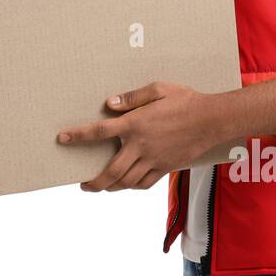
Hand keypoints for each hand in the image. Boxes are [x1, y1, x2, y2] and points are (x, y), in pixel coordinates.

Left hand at [56, 81, 229, 191]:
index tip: (62, 138)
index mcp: (135, 124)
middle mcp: (141, 145)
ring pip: (127, 181)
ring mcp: (154, 159)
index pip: (99, 132)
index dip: (78, 136)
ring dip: (110, 187)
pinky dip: (132, 186)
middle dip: (94, 181)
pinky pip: (145, 183)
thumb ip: (132, 98)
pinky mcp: (165, 168)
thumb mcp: (158, 89)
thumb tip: (109, 104)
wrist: (213, 120)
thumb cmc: (185, 100)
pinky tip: (127, 184)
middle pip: (111, 170)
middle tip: (83, 184)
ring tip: (100, 186)